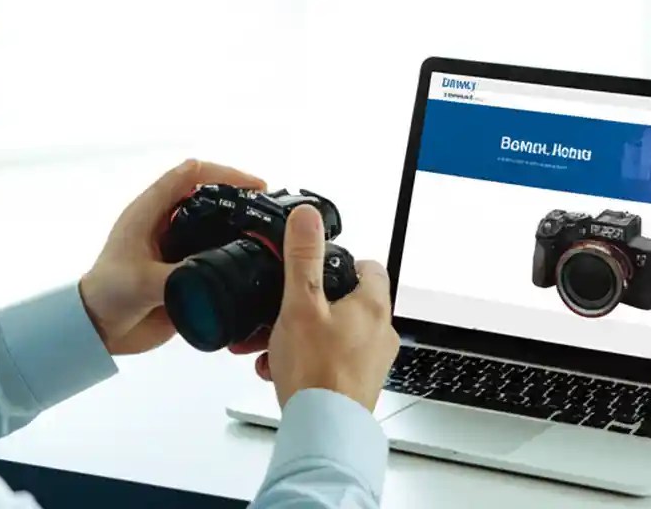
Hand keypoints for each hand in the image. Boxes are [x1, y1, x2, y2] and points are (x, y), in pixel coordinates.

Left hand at [78, 158, 265, 355]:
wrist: (97, 330)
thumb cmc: (106, 296)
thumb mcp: (141, 283)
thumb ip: (177, 276)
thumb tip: (214, 272)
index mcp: (149, 212)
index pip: (190, 175)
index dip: (225, 173)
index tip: (255, 186)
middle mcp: (165, 223)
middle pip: (208, 193)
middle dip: (239, 195)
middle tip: (268, 208)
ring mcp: (176, 245)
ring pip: (214, 221)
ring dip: (239, 222)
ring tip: (267, 231)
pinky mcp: (184, 269)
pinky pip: (215, 252)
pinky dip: (234, 250)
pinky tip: (253, 259)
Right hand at [255, 204, 399, 411]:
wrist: (323, 432)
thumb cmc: (317, 372)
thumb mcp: (301, 304)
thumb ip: (303, 258)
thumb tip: (308, 218)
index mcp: (373, 306)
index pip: (369, 267)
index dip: (342, 261)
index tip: (319, 264)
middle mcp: (380, 332)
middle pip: (346, 301)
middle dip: (309, 304)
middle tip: (284, 309)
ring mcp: (371, 361)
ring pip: (333, 333)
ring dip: (300, 334)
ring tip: (271, 343)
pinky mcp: (357, 384)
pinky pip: (329, 361)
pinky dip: (304, 359)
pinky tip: (277, 367)